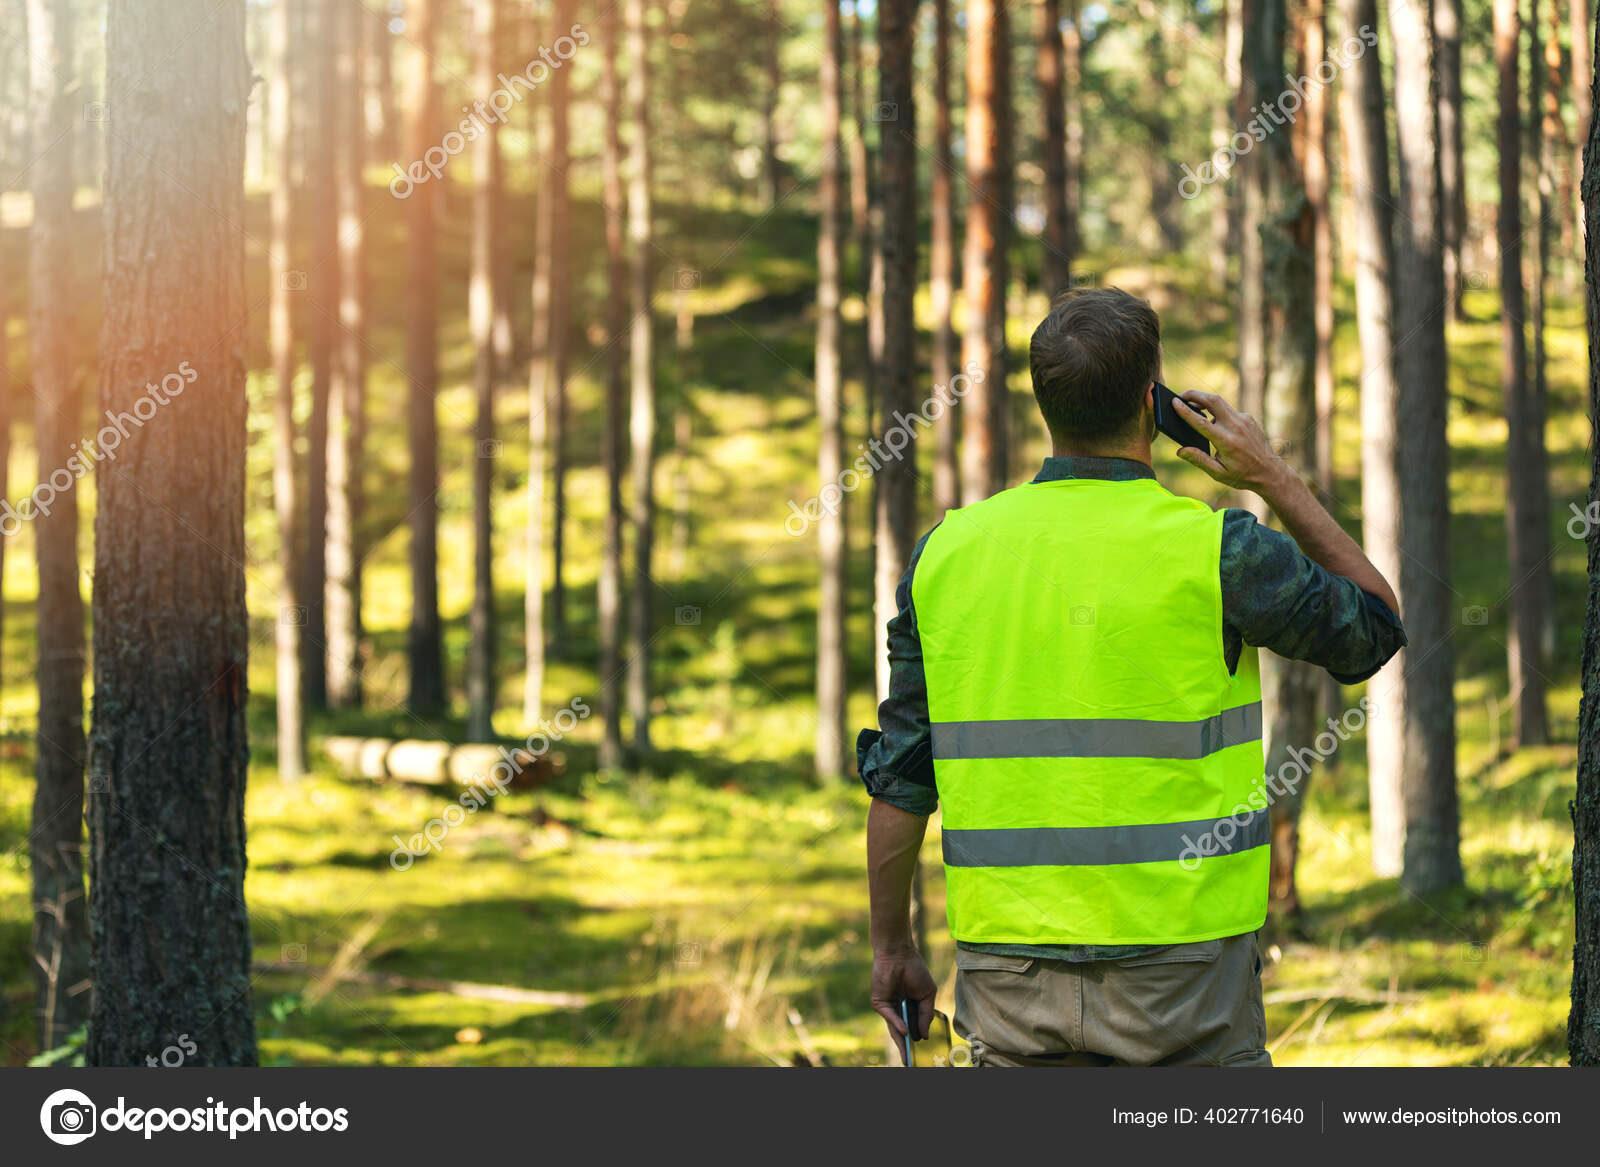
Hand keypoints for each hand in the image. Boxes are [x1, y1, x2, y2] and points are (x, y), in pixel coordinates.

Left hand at [870, 948, 936, 1063]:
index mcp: (910, 1005)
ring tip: (907, 1056)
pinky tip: (906, 1032)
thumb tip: (925, 1036)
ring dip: (901, 1042)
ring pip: (894, 1028)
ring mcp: (888, 1006)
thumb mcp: (927, 994)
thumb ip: (926, 1014)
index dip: (919, 1036)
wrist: (899, 953)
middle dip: (907, 1047)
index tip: (923, 1052)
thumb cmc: (915, 970)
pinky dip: (898, 1024)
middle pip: (903, 1031)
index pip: (914, 1025)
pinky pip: (889, 1016)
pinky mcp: (879, 1002)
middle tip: (910, 1062)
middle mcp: (898, 1008)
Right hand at [1169, 390, 1290, 492]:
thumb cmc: (1243, 475)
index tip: (1174, 402)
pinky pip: (1229, 411)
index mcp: (1226, 441)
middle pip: (1213, 400)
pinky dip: (1218, 413)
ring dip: (1205, 401)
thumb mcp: (1218, 473)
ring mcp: (1244, 420)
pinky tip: (1214, 422)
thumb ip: (1199, 460)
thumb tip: (1180, 450)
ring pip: (1220, 403)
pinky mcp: (1249, 418)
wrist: (1271, 472)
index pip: (1201, 422)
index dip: (1185, 411)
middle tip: (1180, 396)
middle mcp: (1236, 427)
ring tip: (1192, 405)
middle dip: (1194, 394)